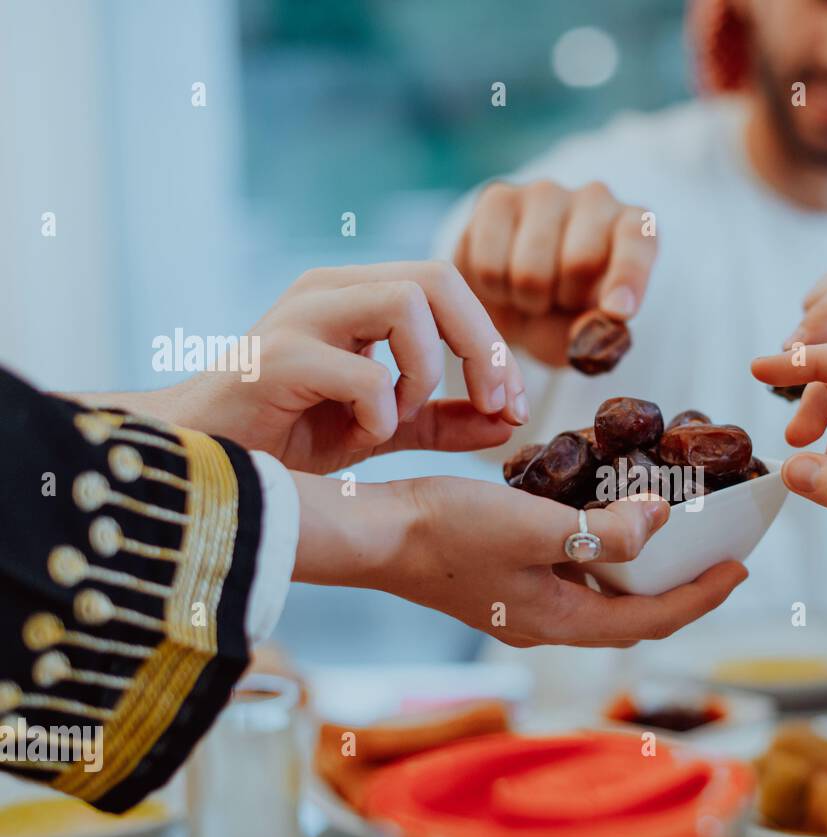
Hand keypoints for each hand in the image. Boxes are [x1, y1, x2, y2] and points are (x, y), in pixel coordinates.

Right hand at [161, 261, 526, 472]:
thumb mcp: (381, 426)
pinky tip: (363, 435)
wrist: (205, 461)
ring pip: (406, 303)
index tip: (515, 406)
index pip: (449, 286)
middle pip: (438, 278)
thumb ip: (442, 420)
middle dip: (483, 346)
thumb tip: (509, 420)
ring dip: (427, 371)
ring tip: (402, 415)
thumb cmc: (284, 436)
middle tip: (495, 404)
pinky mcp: (275, 360)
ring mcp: (300, 319)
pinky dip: (382, 410)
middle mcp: (330, 292)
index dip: (494, 344)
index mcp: (356, 297)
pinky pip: (362, 372)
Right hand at [292, 474, 745, 646]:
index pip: (651, 619)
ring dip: (642, 569)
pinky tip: (603, 517)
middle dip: (680, 587)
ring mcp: (524, 604)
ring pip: (603, 594)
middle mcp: (547, 622)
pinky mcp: (505, 581)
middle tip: (716, 551)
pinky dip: (601, 552)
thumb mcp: (533, 527)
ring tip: (673, 532)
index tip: (741, 567)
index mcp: (560, 621)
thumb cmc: (445, 532)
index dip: (702, 595)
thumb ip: (602, 532)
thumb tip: (660, 521)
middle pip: (633, 613)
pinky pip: (572, 573)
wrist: (373, 534)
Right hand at [454, 180, 656, 366]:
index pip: (638, 239)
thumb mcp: (589, 337)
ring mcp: (545, 193)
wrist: (514, 299)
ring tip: (531, 292)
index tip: (618, 312)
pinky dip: (494, 289)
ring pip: (529, 269)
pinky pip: (490, 264)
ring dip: (527, 299)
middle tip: (560, 301)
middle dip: (564, 299)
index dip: (629, 275)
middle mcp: (595, 199)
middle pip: (579, 262)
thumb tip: (587, 334)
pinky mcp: (497, 197)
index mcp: (633, 226)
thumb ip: (597, 336)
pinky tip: (503, 278)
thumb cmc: (565, 315)